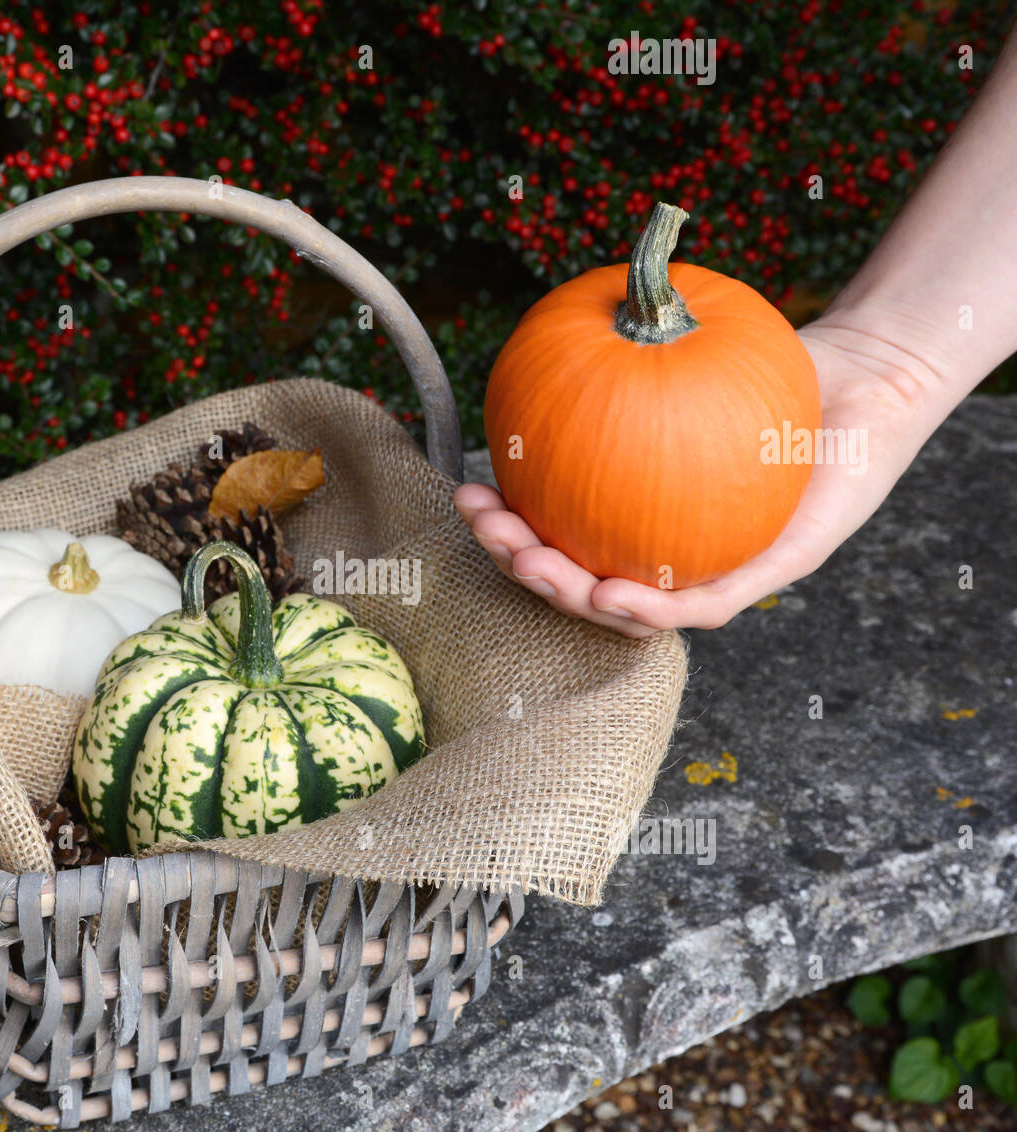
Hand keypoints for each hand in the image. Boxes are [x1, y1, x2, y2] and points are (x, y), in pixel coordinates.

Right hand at [454, 314, 945, 636]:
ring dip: (571, 596)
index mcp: (640, 516)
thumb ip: (628, 352)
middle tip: (490, 532)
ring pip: (631, 610)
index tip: (470, 494)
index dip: (508, 528)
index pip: (561, 534)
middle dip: (523, 567)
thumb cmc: (773, 365)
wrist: (868, 375)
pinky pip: (704, 605)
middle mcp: (672, 551)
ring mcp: (718, 568)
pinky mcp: (769, 575)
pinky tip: (612, 592)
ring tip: (530, 566)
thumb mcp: (687, 352)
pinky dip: (654, 607)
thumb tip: (562, 313)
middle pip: (582, 581)